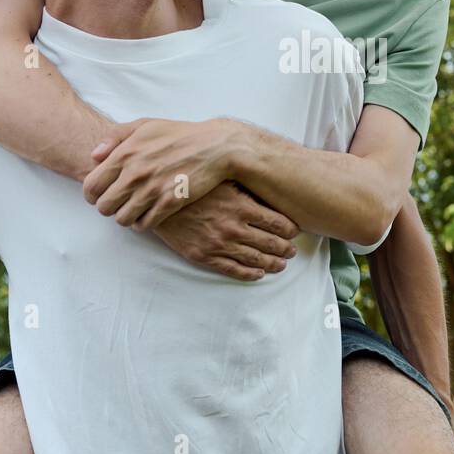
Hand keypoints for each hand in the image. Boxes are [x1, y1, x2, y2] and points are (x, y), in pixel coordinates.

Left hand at [83, 117, 243, 230]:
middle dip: (108, 208)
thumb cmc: (179, 134)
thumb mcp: (145, 125)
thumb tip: (94, 156)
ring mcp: (153, 189)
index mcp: (125, 153)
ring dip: (125, 217)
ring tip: (133, 210)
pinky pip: (145, 224)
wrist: (214, 146)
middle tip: (118, 204)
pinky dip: (143, 223)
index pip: (91, 186)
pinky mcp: (170, 203)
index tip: (100, 195)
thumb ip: (115, 137)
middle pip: (104, 207)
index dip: (92, 195)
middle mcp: (135, 173)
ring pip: (122, 219)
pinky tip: (148, 215)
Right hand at [153, 183, 299, 280]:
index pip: (278, 222)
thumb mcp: (222, 179)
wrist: (157, 202)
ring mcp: (220, 244)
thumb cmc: (193, 185)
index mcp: (241, 205)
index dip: (291, 229)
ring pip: (256, 260)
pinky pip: (234, 270)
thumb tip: (272, 188)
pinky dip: (251, 274)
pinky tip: (259, 273)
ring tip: (281, 264)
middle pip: (271, 243)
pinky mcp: (205, 256)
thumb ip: (245, 186)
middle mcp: (234, 227)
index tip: (296, 231)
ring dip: (273, 264)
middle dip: (286, 248)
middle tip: (292, 250)